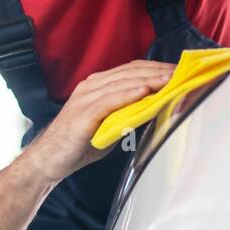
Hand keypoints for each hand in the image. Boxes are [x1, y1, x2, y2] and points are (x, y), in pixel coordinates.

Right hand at [33, 59, 175, 180]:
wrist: (48, 160)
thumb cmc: (78, 143)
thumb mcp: (108, 124)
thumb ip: (127, 113)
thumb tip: (154, 108)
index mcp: (97, 85)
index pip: (131, 70)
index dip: (155, 68)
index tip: (177, 71)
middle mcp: (91, 87)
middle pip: (130, 72)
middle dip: (158, 71)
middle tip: (180, 73)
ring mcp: (86, 98)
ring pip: (122, 83)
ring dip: (149, 80)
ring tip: (169, 80)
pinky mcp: (83, 114)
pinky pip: (109, 100)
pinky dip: (128, 94)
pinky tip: (144, 91)